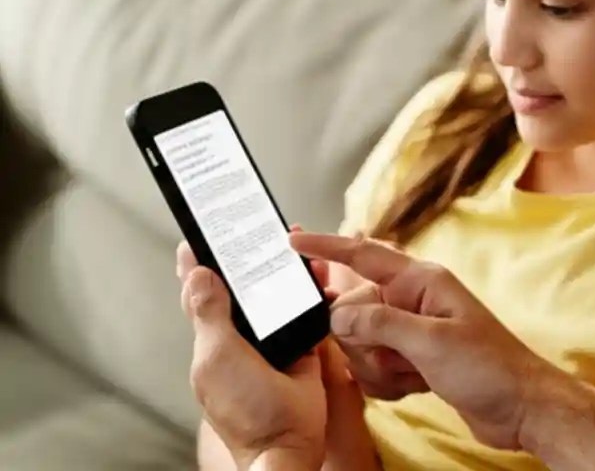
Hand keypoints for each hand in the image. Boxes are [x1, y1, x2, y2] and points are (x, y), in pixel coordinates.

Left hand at [177, 243, 326, 470]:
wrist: (288, 444)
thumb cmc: (246, 408)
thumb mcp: (218, 357)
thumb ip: (210, 315)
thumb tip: (198, 274)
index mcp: (213, 339)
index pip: (200, 293)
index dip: (198, 264)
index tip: (198, 234)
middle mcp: (241, 338)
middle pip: (243, 289)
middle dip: (249, 258)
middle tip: (255, 228)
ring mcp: (272, 343)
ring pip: (276, 297)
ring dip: (285, 271)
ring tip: (292, 244)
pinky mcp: (303, 347)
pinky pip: (307, 314)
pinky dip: (314, 293)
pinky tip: (320, 276)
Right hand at [292, 233, 555, 450]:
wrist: (522, 409)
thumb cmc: (491, 368)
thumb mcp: (431, 342)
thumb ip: (379, 322)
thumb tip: (338, 313)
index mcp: (422, 282)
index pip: (365, 257)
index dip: (327, 248)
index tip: (293, 240)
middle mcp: (414, 301)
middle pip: (354, 313)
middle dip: (364, 344)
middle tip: (398, 359)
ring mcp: (413, 333)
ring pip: (362, 346)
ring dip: (380, 369)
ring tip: (416, 375)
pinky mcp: (414, 361)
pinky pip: (375, 369)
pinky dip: (389, 384)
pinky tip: (418, 387)